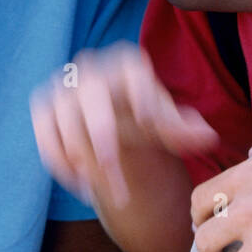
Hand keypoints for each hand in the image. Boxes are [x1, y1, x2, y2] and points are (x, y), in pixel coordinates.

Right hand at [30, 43, 217, 207]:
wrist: (109, 121)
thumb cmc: (142, 118)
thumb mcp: (165, 126)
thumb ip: (184, 131)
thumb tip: (208, 136)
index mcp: (127, 65)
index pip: (133, 73)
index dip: (141, 94)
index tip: (150, 122)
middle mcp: (92, 69)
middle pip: (91, 93)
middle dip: (99, 132)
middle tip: (110, 167)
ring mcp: (63, 87)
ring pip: (64, 118)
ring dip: (79, 156)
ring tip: (101, 186)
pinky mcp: (44, 108)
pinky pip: (45, 134)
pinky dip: (60, 162)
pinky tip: (83, 186)